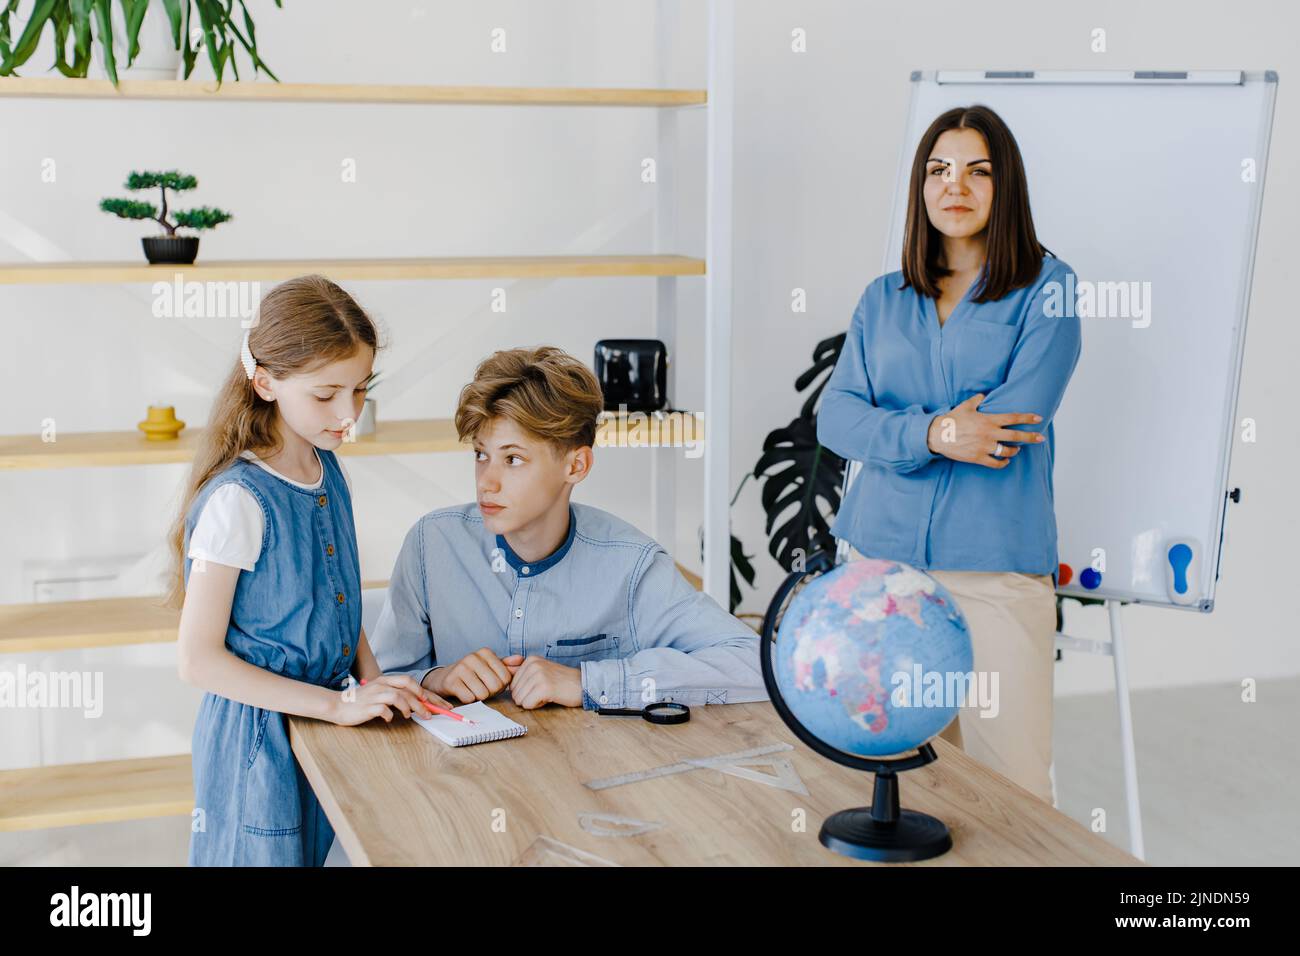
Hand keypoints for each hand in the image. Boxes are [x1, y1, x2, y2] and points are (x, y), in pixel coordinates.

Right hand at [330, 674, 452, 725]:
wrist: (337, 706)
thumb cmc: (361, 702)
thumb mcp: (380, 694)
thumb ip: (396, 696)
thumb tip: (419, 704)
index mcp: (385, 680)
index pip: (411, 682)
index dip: (426, 693)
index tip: (438, 704)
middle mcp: (381, 684)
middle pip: (407, 688)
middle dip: (421, 702)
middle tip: (429, 714)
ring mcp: (373, 695)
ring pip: (397, 697)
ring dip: (407, 708)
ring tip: (409, 717)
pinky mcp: (366, 707)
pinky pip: (383, 709)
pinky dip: (389, 715)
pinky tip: (389, 720)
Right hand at [427, 648, 525, 703]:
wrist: (443, 678)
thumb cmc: (472, 674)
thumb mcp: (489, 667)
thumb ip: (506, 665)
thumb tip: (521, 659)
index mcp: (485, 652)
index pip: (506, 678)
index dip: (501, 686)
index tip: (491, 683)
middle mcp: (473, 657)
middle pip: (495, 686)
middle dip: (490, 693)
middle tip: (481, 688)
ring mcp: (460, 668)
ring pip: (482, 694)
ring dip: (478, 697)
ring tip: (472, 690)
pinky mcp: (451, 681)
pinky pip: (469, 698)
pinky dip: (468, 700)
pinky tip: (463, 692)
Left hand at [508, 657, 582, 709]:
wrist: (583, 684)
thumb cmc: (561, 682)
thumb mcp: (540, 672)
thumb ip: (522, 674)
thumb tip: (503, 681)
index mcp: (530, 660)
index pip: (512, 684)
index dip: (526, 691)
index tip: (541, 685)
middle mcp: (533, 665)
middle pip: (514, 693)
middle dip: (528, 697)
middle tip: (545, 690)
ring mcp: (538, 675)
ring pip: (519, 700)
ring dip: (533, 702)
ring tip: (548, 693)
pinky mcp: (544, 688)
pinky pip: (528, 704)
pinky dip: (538, 705)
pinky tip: (550, 697)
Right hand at [926, 393, 1044, 468]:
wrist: (938, 435)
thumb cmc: (951, 420)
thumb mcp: (964, 407)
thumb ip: (976, 400)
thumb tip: (982, 395)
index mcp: (988, 420)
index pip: (1012, 418)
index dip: (1027, 418)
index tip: (1038, 418)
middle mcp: (989, 433)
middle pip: (1015, 436)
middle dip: (1030, 437)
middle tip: (1041, 438)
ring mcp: (984, 446)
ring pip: (1007, 451)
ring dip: (1015, 451)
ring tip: (1017, 449)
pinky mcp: (978, 457)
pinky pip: (995, 463)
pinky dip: (1003, 463)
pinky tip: (1006, 461)